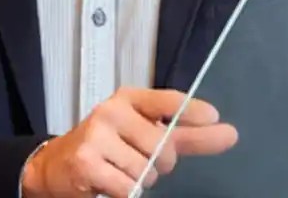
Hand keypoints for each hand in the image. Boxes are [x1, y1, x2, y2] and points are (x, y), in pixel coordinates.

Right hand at [21, 87, 237, 197]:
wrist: (58, 165)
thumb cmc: (109, 146)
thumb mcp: (147, 135)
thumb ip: (188, 136)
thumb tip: (229, 134)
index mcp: (130, 99)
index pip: (167, 100)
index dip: (191, 110)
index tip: (213, 118)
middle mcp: (112, 111)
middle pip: (162, 146)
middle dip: (160, 164)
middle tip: (140, 161)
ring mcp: (97, 135)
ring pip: (145, 170)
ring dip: (140, 180)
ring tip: (121, 170)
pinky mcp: (86, 162)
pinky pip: (128, 187)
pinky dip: (126, 191)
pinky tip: (110, 181)